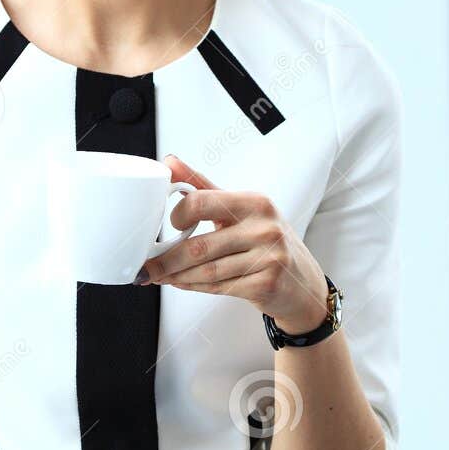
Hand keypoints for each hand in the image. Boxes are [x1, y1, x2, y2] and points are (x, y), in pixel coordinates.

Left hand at [138, 155, 329, 333]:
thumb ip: (202, 186)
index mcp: (254, 203)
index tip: (166, 225)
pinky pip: (218, 287)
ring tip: (158, 275)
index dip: (177, 215)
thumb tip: (168, 162)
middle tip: (146, 264)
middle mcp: (264, 227)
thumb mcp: (240, 208)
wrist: (302, 283)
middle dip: (166, 258)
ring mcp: (268, 258)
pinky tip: (180, 283)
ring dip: (176, 276)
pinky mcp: (266, 284)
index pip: (202, 202)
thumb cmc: (266, 240)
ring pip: (206, 271)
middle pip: (199, 246)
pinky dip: (193, 287)